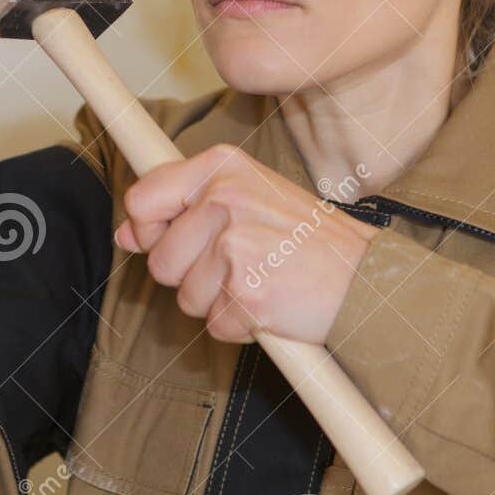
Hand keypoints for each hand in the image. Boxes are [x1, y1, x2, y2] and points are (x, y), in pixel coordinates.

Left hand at [114, 144, 379, 344]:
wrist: (368, 277)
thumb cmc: (308, 240)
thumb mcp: (250, 198)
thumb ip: (184, 207)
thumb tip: (125, 233)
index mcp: (221, 168)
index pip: (141, 200)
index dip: (149, 231)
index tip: (173, 239)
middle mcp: (223, 199)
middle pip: (161, 261)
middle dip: (192, 276)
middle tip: (243, 265)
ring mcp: (234, 245)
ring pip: (185, 298)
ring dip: (218, 303)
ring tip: (262, 281)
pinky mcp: (246, 292)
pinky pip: (215, 326)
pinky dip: (240, 326)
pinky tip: (272, 304)